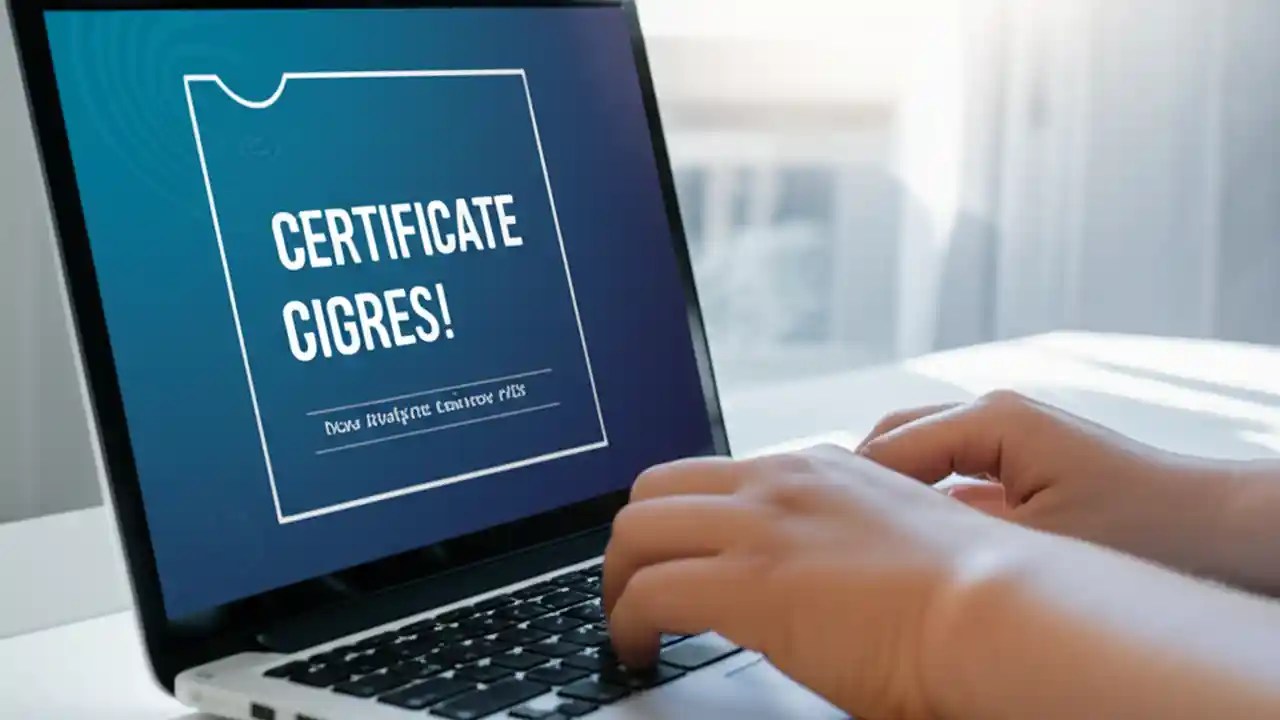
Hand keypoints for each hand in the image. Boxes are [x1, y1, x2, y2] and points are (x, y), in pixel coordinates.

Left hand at [603, 444, 1021, 719]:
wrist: (999, 611)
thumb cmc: (973, 595)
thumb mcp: (896, 536)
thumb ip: (847, 537)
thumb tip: (827, 574)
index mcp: (817, 470)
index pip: (712, 474)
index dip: (678, 518)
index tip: (674, 554)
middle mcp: (779, 483)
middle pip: (656, 489)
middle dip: (632, 541)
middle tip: (632, 586)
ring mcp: (760, 526)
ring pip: (638, 531)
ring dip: (620, 578)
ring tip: (627, 623)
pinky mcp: (746, 582)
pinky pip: (648, 592)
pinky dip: (627, 622)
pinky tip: (639, 649)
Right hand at [857, 390, 1263, 589]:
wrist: (1213, 527)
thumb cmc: (1141, 531)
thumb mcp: (1033, 541)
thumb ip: (948, 528)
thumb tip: (880, 531)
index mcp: (991, 420)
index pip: (886, 449)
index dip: (845, 490)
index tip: (814, 527)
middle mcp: (991, 414)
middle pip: (890, 439)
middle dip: (854, 482)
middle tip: (825, 533)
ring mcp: (1003, 435)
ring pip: (914, 453)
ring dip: (885, 489)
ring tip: (856, 536)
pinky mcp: (1014, 462)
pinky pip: (945, 472)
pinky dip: (919, 499)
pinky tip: (908, 539)